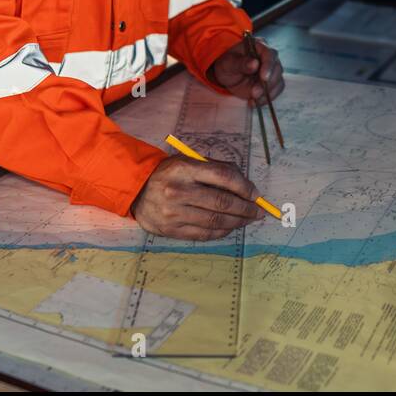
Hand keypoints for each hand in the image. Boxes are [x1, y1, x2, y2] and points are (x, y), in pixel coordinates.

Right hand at [130, 154, 265, 239]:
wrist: (136, 190)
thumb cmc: (170, 174)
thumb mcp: (188, 162)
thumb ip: (215, 169)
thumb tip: (246, 186)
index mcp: (185, 169)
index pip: (223, 177)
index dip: (244, 187)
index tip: (256, 195)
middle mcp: (178, 191)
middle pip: (222, 203)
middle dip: (246, 209)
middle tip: (259, 212)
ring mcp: (174, 212)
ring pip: (215, 221)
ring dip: (237, 222)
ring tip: (248, 220)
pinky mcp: (171, 230)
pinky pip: (204, 233)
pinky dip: (222, 231)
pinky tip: (230, 227)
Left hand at [207, 36, 284, 106]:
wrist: (227, 74)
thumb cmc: (227, 63)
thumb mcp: (228, 62)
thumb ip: (240, 63)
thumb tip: (254, 64)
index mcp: (259, 46)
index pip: (269, 54)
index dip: (268, 66)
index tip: (263, 78)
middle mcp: (269, 58)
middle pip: (277, 69)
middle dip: (267, 83)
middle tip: (255, 93)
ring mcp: (272, 71)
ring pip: (278, 82)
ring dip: (267, 93)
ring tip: (253, 99)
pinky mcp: (271, 83)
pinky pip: (275, 92)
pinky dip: (266, 99)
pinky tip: (254, 102)